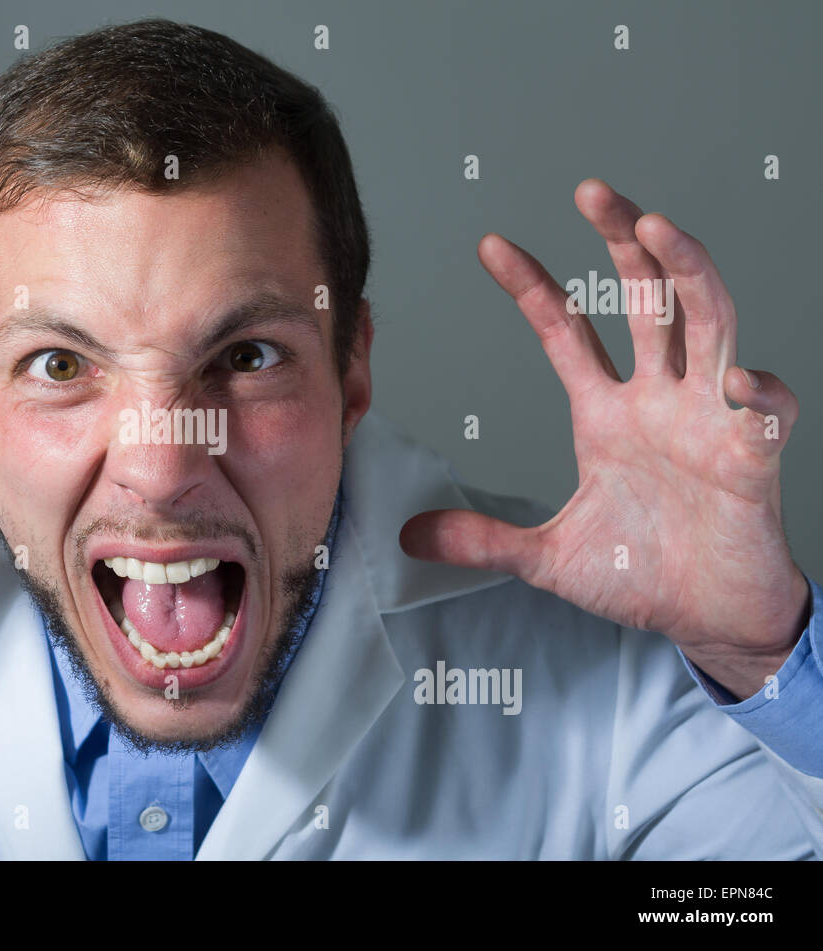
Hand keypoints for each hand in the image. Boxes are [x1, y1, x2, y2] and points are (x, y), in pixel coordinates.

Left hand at [400, 179, 807, 699]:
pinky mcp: (751, 459)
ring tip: (657, 227)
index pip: (566, 331)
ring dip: (686, 274)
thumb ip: (483, 540)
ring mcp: (708, 420)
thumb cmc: (641, 577)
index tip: (491, 245)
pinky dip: (756, 392)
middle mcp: (659, 400)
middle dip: (623, 242)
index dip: (531, 285)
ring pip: (707, 323)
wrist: (709, 618)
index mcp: (608, 413)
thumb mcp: (546, 558)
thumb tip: (410, 534)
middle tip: (592, 190)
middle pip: (645, 299)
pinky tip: (735, 381)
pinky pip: (764, 411)